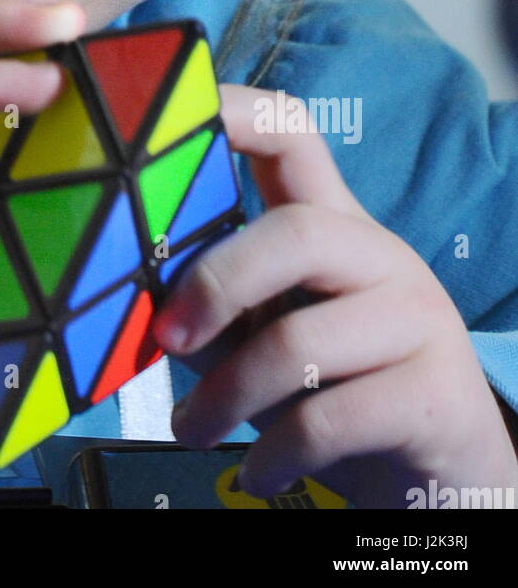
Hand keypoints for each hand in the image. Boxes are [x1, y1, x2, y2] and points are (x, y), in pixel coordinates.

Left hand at [151, 84, 517, 508]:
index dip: (234, 112)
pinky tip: (259, 472)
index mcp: (333, 227)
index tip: (170, 117)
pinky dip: (275, 453)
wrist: (446, 474)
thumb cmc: (337, 391)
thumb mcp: (268, 338)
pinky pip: (330, 418)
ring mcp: (417, 322)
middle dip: (216, 285)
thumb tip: (142, 298)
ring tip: (194, 430)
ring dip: (227, 398)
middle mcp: (380, 257)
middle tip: (167, 339)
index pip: (293, 136)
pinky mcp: (434, 397)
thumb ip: (217, 308)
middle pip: (297, 232)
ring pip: (300, 340)